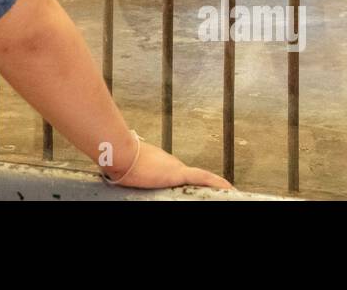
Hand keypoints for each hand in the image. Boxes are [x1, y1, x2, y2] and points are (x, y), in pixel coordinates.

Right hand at [104, 140, 233, 190]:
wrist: (119, 154)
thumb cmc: (120, 160)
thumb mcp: (129, 168)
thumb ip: (132, 171)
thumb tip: (118, 174)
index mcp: (162, 165)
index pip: (180, 175)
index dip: (192, 181)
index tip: (202, 186)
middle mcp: (171, 165)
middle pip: (193, 177)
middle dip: (206, 185)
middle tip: (221, 191)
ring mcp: (175, 169)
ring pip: (200, 179)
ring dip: (213, 186)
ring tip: (227, 192)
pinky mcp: (178, 173)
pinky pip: (202, 178)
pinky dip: (216, 182)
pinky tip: (228, 188)